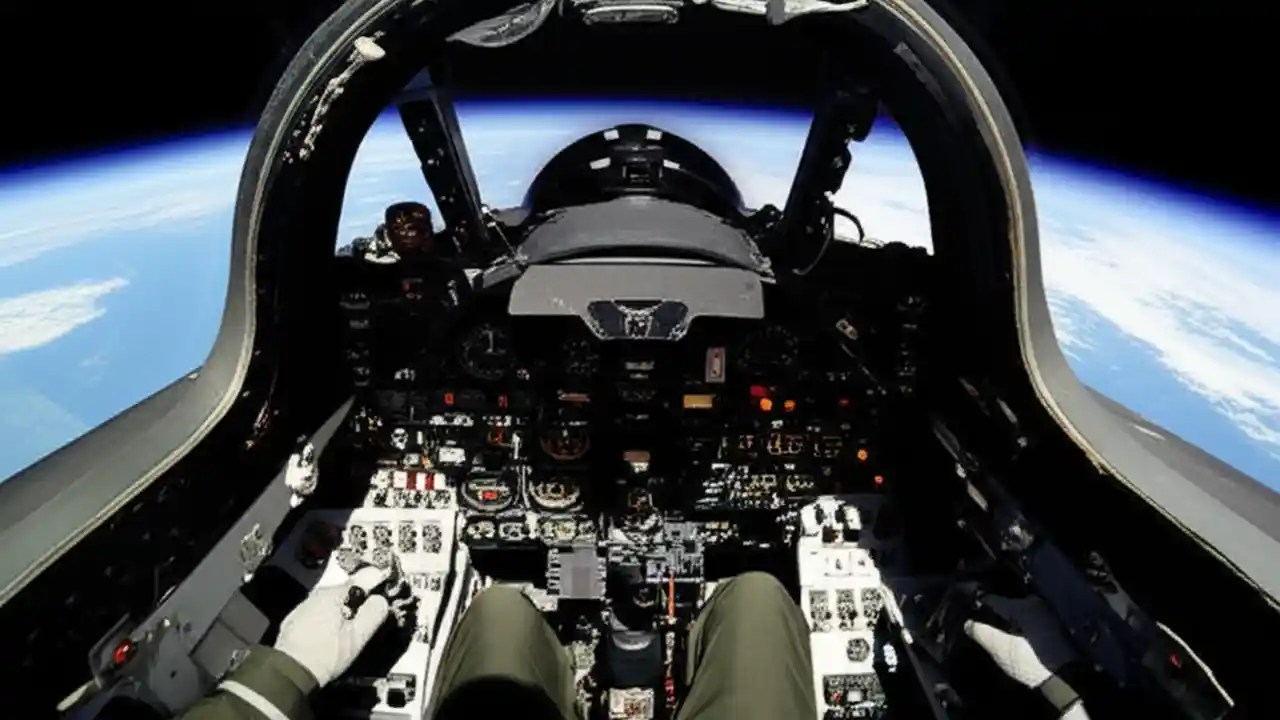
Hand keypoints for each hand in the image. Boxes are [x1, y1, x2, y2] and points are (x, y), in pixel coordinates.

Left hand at [275, 566, 390, 686]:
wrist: (290, 674)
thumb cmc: (327, 654)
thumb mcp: (357, 637)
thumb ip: (373, 613)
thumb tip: (381, 598)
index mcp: (331, 594)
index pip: (361, 580)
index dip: (374, 588)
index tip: (381, 600)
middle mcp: (315, 595)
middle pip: (344, 592)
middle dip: (356, 603)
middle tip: (364, 622)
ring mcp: (302, 607)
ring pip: (330, 603)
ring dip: (340, 612)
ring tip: (346, 631)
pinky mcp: (294, 620)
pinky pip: (317, 613)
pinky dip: (326, 619)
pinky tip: (328, 635)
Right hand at [963, 594, 1076, 688]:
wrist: (1066, 681)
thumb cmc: (1031, 662)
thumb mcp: (1000, 649)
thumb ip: (981, 632)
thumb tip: (968, 623)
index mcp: (1023, 605)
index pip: (993, 599)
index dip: (979, 606)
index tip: (969, 614)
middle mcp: (1037, 605)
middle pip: (1007, 605)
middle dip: (996, 615)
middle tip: (984, 626)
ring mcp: (1048, 616)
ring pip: (1020, 613)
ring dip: (1010, 622)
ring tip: (998, 634)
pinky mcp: (1055, 629)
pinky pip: (1030, 621)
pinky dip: (1021, 627)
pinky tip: (1015, 639)